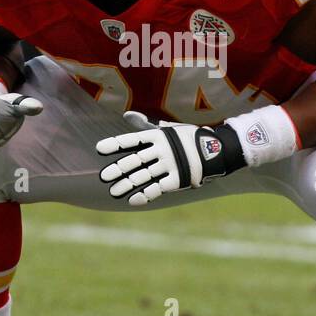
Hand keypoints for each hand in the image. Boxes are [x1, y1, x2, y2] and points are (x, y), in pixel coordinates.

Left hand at [96, 111, 244, 205]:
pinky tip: (133, 200)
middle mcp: (163, 150)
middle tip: (103, 177)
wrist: (216, 150)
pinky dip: (145, 195)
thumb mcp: (166, 128)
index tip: (99, 149)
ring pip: (144, 176)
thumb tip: (127, 115)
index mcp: (158, 136)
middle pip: (136, 160)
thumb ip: (145, 125)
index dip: (116, 144)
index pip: (132, 139)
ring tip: (113, 192)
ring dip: (127, 185)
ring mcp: (171, 165)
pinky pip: (158, 188)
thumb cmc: (186, 138)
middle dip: (118, 169)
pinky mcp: (179, 179)